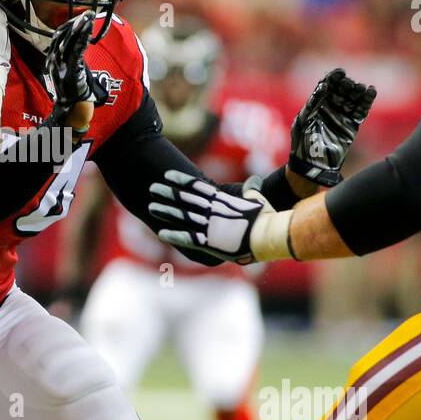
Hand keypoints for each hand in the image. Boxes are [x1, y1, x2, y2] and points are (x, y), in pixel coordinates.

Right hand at [42, 12, 95, 132]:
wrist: (72, 108)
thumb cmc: (73, 88)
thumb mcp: (68, 68)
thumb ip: (70, 55)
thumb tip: (78, 41)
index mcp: (51, 59)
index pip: (58, 36)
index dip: (69, 25)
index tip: (81, 17)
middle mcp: (53, 61)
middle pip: (62, 36)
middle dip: (76, 23)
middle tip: (88, 14)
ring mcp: (60, 66)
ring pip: (68, 42)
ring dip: (80, 28)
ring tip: (89, 18)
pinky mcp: (70, 72)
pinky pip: (76, 52)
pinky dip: (82, 40)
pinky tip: (89, 31)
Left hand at [147, 171, 294, 263]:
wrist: (269, 237)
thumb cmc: (267, 219)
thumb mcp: (259, 199)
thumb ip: (252, 189)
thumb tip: (254, 179)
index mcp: (222, 200)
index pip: (196, 187)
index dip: (180, 180)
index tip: (167, 175)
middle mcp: (212, 211)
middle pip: (185, 200)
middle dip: (167, 194)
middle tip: (152, 188)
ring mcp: (209, 227)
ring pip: (182, 217)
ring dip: (166, 212)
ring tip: (151, 207)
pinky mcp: (210, 243)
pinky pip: (188, 239)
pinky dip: (174, 236)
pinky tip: (161, 233)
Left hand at [289, 68, 376, 186]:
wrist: (312, 165)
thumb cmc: (302, 143)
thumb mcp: (303, 121)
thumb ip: (312, 104)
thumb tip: (323, 86)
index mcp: (317, 104)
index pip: (327, 85)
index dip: (333, 77)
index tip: (340, 73)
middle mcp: (330, 107)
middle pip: (341, 90)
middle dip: (346, 85)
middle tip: (349, 84)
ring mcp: (342, 116)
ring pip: (353, 99)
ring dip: (358, 91)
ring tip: (361, 88)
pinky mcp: (352, 125)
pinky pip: (361, 110)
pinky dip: (367, 101)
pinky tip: (371, 92)